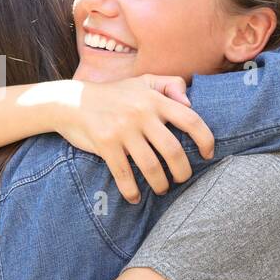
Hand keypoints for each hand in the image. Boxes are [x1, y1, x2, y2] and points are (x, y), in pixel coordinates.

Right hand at [52, 75, 214, 202]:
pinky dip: (131, 190)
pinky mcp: (105, 144)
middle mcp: (141, 113)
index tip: (207, 154)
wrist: (72, 101)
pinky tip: (134, 197)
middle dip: (182, 171)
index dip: (206, 139)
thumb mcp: (142, 81)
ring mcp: (122, 129)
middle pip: (173, 150)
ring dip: (160, 184)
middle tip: (182, 179)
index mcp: (154, 99)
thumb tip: (191, 102)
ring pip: (151, 166)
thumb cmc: (113, 94)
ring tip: (161, 189)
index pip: (191, 119)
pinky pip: (124, 173)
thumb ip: (169, 84)